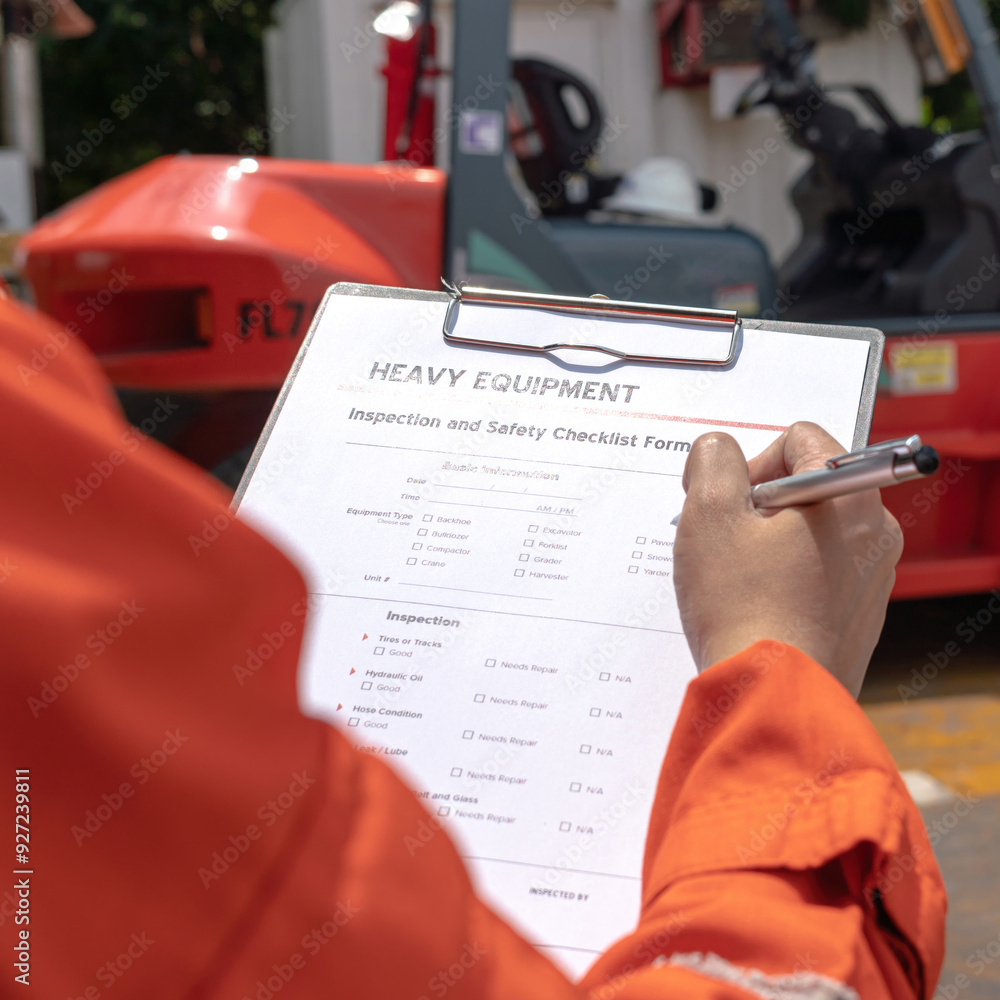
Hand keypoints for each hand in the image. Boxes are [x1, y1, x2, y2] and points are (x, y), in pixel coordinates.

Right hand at [673, 422, 900, 697]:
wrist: (771, 694)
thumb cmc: (742, 605)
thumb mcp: (709, 513)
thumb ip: (712, 460)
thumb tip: (717, 449)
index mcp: (849, 495)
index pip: (799, 439)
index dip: (750, 462)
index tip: (724, 501)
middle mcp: (875, 531)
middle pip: (806, 485)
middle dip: (758, 505)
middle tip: (725, 540)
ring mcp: (871, 577)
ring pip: (810, 531)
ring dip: (767, 542)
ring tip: (737, 578)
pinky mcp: (859, 615)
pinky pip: (817, 572)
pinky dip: (784, 577)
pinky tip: (755, 604)